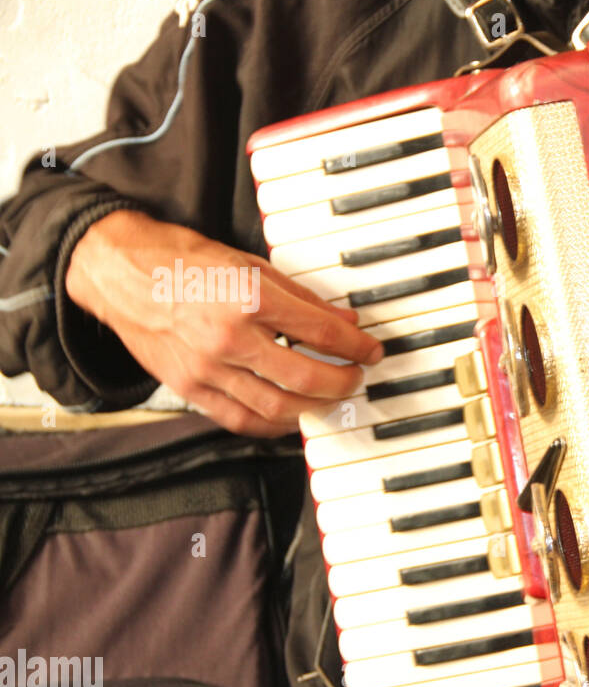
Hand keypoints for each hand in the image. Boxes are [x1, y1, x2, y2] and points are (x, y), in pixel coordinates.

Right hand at [66, 209, 381, 436]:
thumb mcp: (250, 264)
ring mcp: (207, 367)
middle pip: (306, 378)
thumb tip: (345, 322)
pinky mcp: (189, 388)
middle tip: (356, 378)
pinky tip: (292, 416)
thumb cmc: (182, 261)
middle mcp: (229, 337)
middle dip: (343, 383)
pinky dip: (273, 424)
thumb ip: (302, 298)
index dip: (358, 347)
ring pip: (277, 407)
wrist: (119, 271)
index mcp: (249, 298)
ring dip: (314, 409)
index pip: (323, 333)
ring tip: (330, 399)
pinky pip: (240, 420)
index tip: (372, 351)